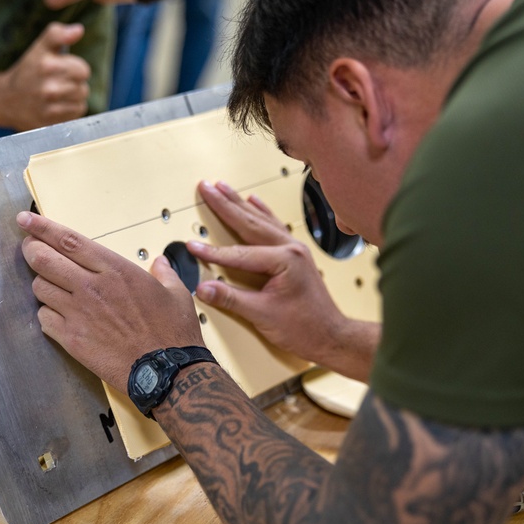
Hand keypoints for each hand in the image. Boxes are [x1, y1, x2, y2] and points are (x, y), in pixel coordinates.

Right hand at [0, 23, 91, 130]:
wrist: (4, 101)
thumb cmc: (26, 72)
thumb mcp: (38, 48)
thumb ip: (57, 35)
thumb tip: (78, 29)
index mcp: (47, 66)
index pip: (83, 70)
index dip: (75, 68)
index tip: (63, 69)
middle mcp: (49, 88)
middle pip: (84, 87)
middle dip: (74, 84)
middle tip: (58, 83)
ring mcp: (50, 108)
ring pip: (81, 101)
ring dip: (73, 98)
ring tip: (57, 95)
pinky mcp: (52, 123)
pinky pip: (75, 114)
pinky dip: (70, 110)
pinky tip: (56, 106)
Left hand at [18, 211, 204, 390]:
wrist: (167, 370)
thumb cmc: (174, 331)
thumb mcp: (176, 293)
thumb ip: (164, 273)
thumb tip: (160, 262)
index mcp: (115, 270)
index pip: (68, 240)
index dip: (41, 227)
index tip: (26, 219)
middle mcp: (91, 287)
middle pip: (43, 259)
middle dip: (31, 249)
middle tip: (30, 247)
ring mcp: (78, 314)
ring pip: (39, 288)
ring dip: (41, 283)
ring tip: (51, 285)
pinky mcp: (71, 339)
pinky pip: (44, 318)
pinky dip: (47, 313)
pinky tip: (58, 314)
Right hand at [188, 180, 374, 377]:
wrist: (330, 336)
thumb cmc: (305, 327)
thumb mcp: (262, 315)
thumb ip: (230, 299)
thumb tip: (203, 288)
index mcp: (285, 259)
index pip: (239, 253)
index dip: (212, 252)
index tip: (192, 247)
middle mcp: (292, 248)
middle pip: (250, 222)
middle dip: (225, 204)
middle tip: (205, 187)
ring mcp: (295, 249)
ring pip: (261, 220)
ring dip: (240, 203)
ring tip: (222, 187)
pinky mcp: (296, 255)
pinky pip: (274, 226)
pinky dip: (261, 212)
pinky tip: (254, 201)